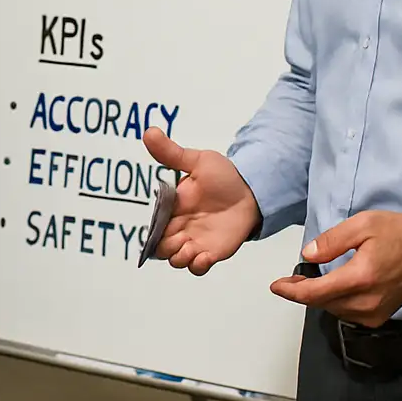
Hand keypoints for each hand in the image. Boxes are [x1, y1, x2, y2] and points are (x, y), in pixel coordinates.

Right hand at [143, 127, 260, 274]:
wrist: (252, 189)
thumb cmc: (223, 175)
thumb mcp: (197, 161)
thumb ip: (171, 152)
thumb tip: (148, 132)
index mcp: (173, 208)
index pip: (153, 227)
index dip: (155, 232)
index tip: (166, 226)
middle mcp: (181, 227)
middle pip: (161, 248)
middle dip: (166, 248)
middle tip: (181, 238)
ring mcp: (196, 241)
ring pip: (176, 260)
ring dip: (180, 258)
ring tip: (192, 248)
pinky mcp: (212, 252)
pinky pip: (197, 268)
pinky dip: (196, 266)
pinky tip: (205, 256)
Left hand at [269, 210, 401, 327]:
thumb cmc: (399, 234)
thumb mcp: (362, 225)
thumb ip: (332, 240)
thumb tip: (308, 254)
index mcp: (360, 278)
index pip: (315, 293)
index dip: (291, 291)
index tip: (276, 286)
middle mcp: (367, 301)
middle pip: (321, 303)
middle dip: (302, 292)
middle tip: (291, 278)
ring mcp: (374, 312)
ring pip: (333, 309)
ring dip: (318, 297)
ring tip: (309, 280)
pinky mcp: (380, 316)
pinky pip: (347, 313)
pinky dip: (334, 302)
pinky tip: (331, 288)